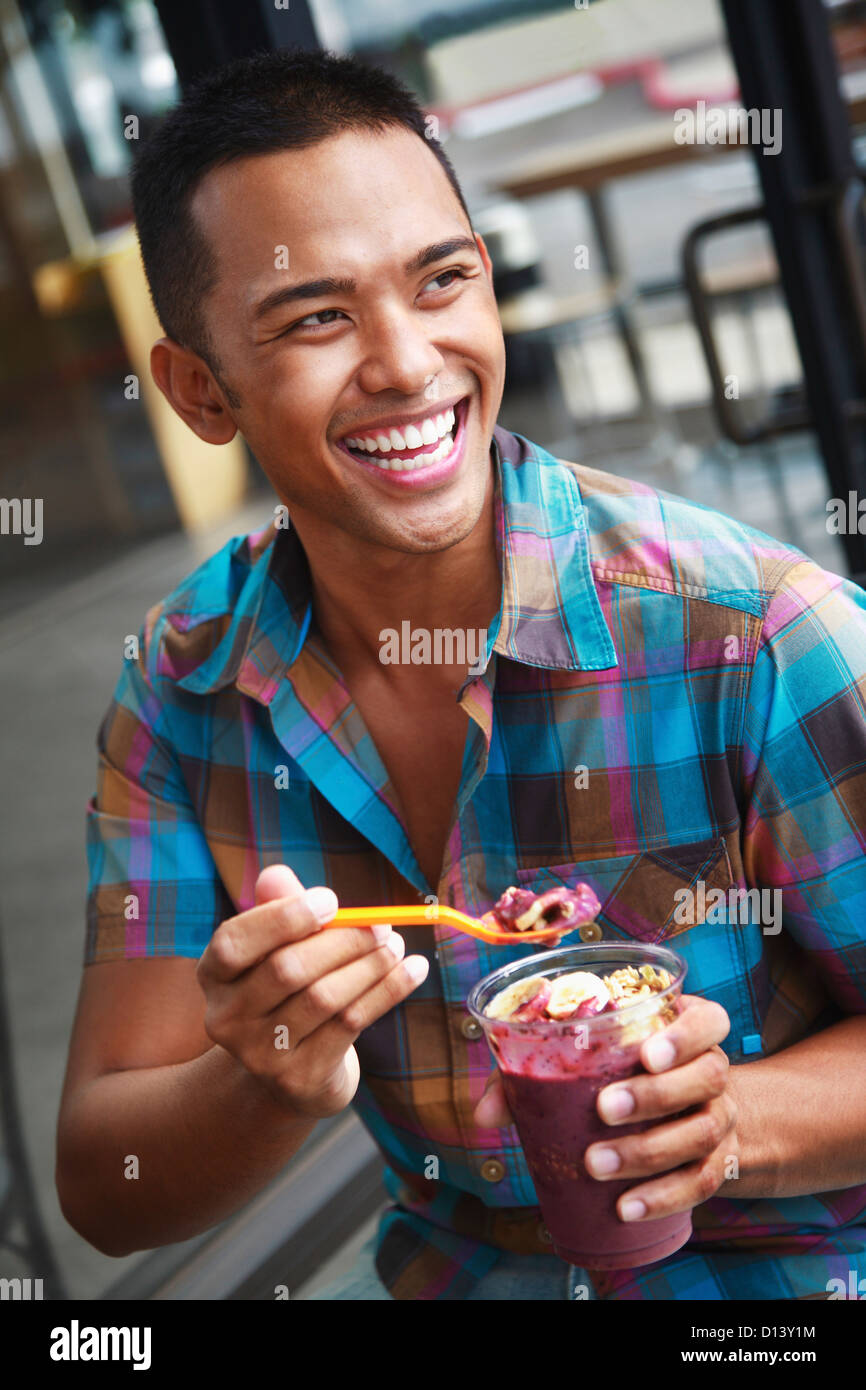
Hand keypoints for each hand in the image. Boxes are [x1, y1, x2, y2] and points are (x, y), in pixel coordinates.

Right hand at [196, 865, 428, 1118]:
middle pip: (287, 969)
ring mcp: (260, 1054)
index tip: (331, 900)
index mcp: (213, 976)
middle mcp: (226, 1018)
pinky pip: (351, 1023)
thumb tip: (275, 875)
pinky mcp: (299, 1077)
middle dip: (342, 941)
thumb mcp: (277, 949)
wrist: (291, 1072)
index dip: (282, 918)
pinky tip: (414, 970)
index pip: (234, 943)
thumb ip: (279, 910)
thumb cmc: (287, 990)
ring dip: (370, 965)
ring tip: (396, 946)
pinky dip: (388, 991)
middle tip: (381, 925)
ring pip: (324, 998)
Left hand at [474, 995, 737, 1222]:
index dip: (684, 1035)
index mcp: (687, 1029)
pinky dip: (664, 1197)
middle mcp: (712, 1070)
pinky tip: (626, 1208)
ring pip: (702, 1132)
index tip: (646, 1054)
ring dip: (649, 1151)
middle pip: (707, 1076)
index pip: (708, 1021)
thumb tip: (484, 1113)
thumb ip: (534, 1073)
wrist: (686, 1114)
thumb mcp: (590, 1059)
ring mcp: (719, 1118)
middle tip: (604, 1109)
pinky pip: (701, 1182)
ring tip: (597, 1164)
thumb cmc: (621, 1075)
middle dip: (655, 1094)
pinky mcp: (717, 1163)